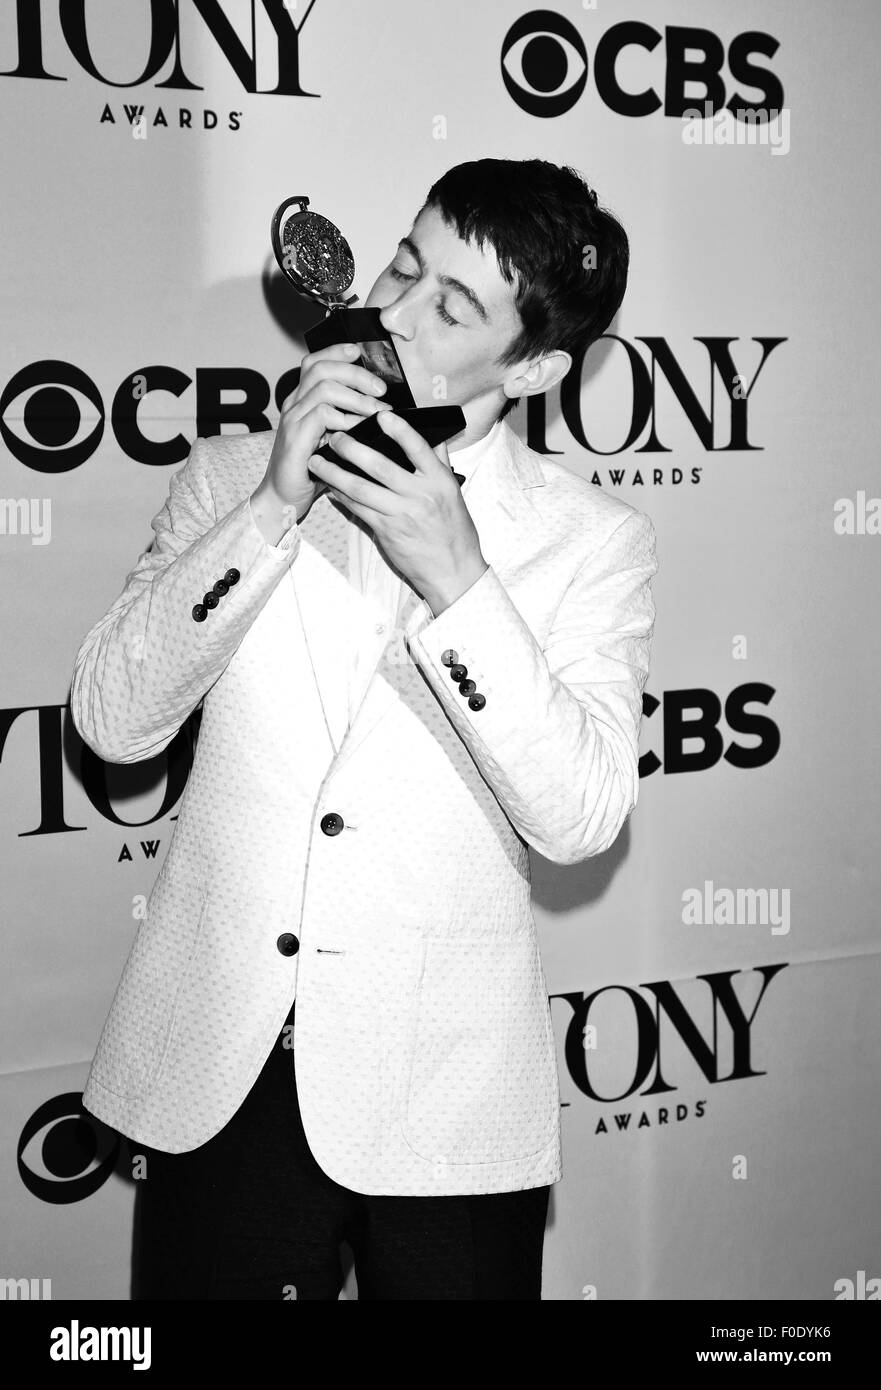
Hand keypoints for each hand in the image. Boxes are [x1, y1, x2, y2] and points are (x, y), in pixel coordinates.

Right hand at [250, 342, 393, 538]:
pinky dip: (345, 418)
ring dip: (357, 396)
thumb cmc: (311, 470)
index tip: (360, 352)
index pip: (315, 362)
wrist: (282, 497)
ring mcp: (293, 420)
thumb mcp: (331, 439)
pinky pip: (322, 414)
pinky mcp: (296, 438)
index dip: (337, 351)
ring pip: (324, 388)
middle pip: (321, 368)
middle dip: (355, 373)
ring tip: (377, 410)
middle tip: (380, 389)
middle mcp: (294, 405)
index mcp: (301, 401)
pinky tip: (359, 428)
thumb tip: (378, 407)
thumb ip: (346, 419)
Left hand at [307, 410, 488, 615]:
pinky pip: (358, 509)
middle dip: (352, 448)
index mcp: (439, 481)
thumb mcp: (453, 493)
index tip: (381, 415)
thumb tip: (434, 434)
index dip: (399, 430)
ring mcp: (401, 515)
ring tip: (318, 461)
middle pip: (379, 466)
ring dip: (334, 473)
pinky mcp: (386, 532)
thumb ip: (440, 463)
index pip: (418, 448)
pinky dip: (341, 496)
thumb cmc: (454, 530)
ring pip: (360, 488)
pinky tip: (330, 486)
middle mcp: (420, 496)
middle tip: (334, 436)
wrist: (453, 570)